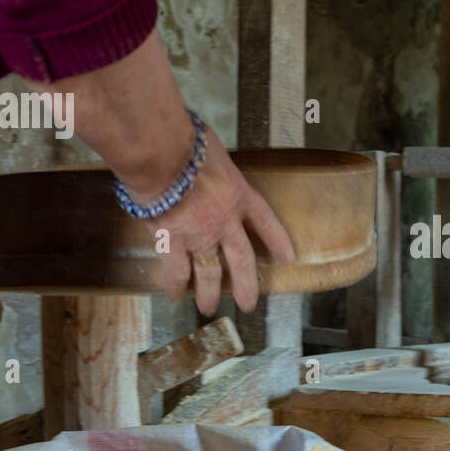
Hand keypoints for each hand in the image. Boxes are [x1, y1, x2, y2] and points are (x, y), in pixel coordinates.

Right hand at [134, 126, 294, 315]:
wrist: (163, 155)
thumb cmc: (186, 142)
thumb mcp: (213, 148)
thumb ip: (212, 161)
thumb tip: (200, 152)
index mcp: (240, 194)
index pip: (265, 221)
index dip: (276, 240)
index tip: (286, 257)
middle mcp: (225, 221)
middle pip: (242, 259)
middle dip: (247, 284)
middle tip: (248, 303)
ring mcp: (200, 235)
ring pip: (210, 273)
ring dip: (210, 293)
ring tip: (208, 308)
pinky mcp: (173, 242)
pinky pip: (176, 271)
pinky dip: (175, 286)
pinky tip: (174, 296)